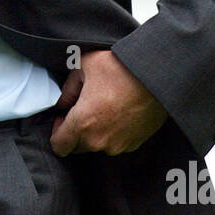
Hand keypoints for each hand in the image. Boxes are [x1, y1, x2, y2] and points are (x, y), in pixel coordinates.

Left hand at [50, 50, 167, 156]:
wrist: (156, 74)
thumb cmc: (121, 68)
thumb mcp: (83, 67)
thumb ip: (67, 89)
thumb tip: (63, 102)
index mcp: (82, 124)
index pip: (59, 146)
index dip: (57, 131)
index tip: (64, 117)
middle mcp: (99, 140)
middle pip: (77, 147)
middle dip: (76, 131)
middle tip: (84, 109)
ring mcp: (119, 145)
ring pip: (98, 145)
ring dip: (96, 132)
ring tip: (105, 107)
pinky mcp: (135, 143)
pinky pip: (116, 143)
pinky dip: (114, 132)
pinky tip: (119, 112)